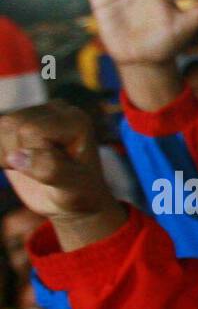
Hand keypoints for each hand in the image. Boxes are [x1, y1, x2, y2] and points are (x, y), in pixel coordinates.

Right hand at [0, 103, 124, 249]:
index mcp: (75, 120)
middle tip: (43, 170)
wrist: (72, 199)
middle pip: (12, 125)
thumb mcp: (72, 189)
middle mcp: (56, 109)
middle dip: (18, 154)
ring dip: (6, 154)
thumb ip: (50, 170)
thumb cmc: (78, 194)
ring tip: (32, 167)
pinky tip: (18, 163)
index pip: (30, 130)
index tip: (58, 170)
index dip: (33, 155)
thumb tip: (16, 156)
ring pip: (1, 127)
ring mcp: (37, 113)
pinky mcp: (21, 122)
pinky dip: (0, 155)